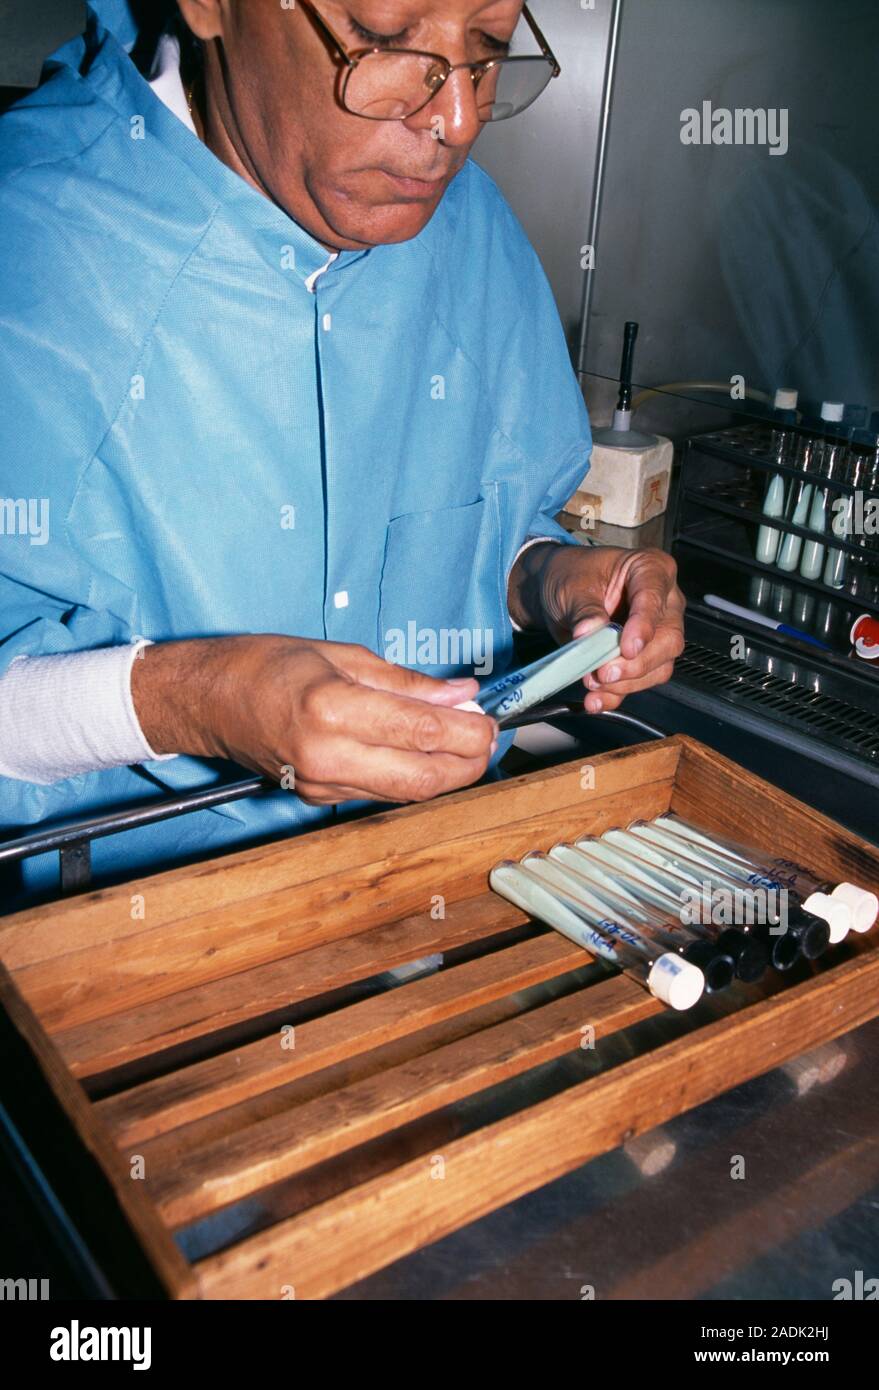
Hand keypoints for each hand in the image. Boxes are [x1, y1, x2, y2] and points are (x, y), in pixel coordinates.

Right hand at [132, 635, 497, 804]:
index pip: (420, 731)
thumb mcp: (341, 654)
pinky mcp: (317, 797)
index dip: (468, 730)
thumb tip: (460, 695)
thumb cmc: (265, 665)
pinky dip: (413, 778)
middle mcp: (327, 754)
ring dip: (446, 774)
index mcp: (331, 707)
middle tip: (488, 740)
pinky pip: (381, 793)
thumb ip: (405, 682)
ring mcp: (320, 783)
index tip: (490, 719)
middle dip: (468, 763)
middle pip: (422, 777)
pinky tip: (426, 756)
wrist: (207, 701)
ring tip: (465, 745)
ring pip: (406, 793)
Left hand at [535, 544, 685, 712]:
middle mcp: (662, 602)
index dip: (644, 625)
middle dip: (637, 663)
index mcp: (650, 569)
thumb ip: (584, 610)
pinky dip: (616, 695)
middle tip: (606, 671)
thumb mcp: (571, 586)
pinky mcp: (641, 657)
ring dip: (626, 682)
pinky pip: (640, 682)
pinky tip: (596, 699)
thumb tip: (590, 633)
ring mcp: (655, 632)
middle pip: (668, 639)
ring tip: (593, 681)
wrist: (556, 591)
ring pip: (660, 667)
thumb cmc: (571, 575)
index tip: (627, 647)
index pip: (655, 598)